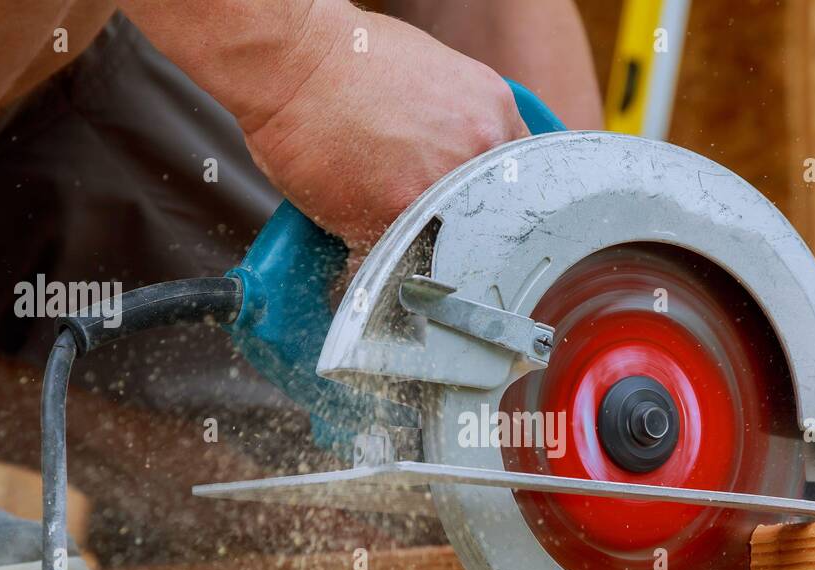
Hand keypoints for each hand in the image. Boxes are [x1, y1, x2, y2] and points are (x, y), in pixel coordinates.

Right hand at [240, 3, 529, 252]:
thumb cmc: (347, 61)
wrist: (291, 61)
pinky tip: (363, 247)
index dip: (497, 207)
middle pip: (491, 221)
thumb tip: (468, 166)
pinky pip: (401, 263)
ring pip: (448, 248)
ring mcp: (439, 189)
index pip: (522, 182)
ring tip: (396, 240)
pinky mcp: (395, 219)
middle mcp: (478, 152)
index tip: (482, 220)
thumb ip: (464, 125)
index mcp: (493, 114)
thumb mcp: (436, 77)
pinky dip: (382, 264)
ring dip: (424, 253)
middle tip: (434, 235)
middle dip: (461, 233)